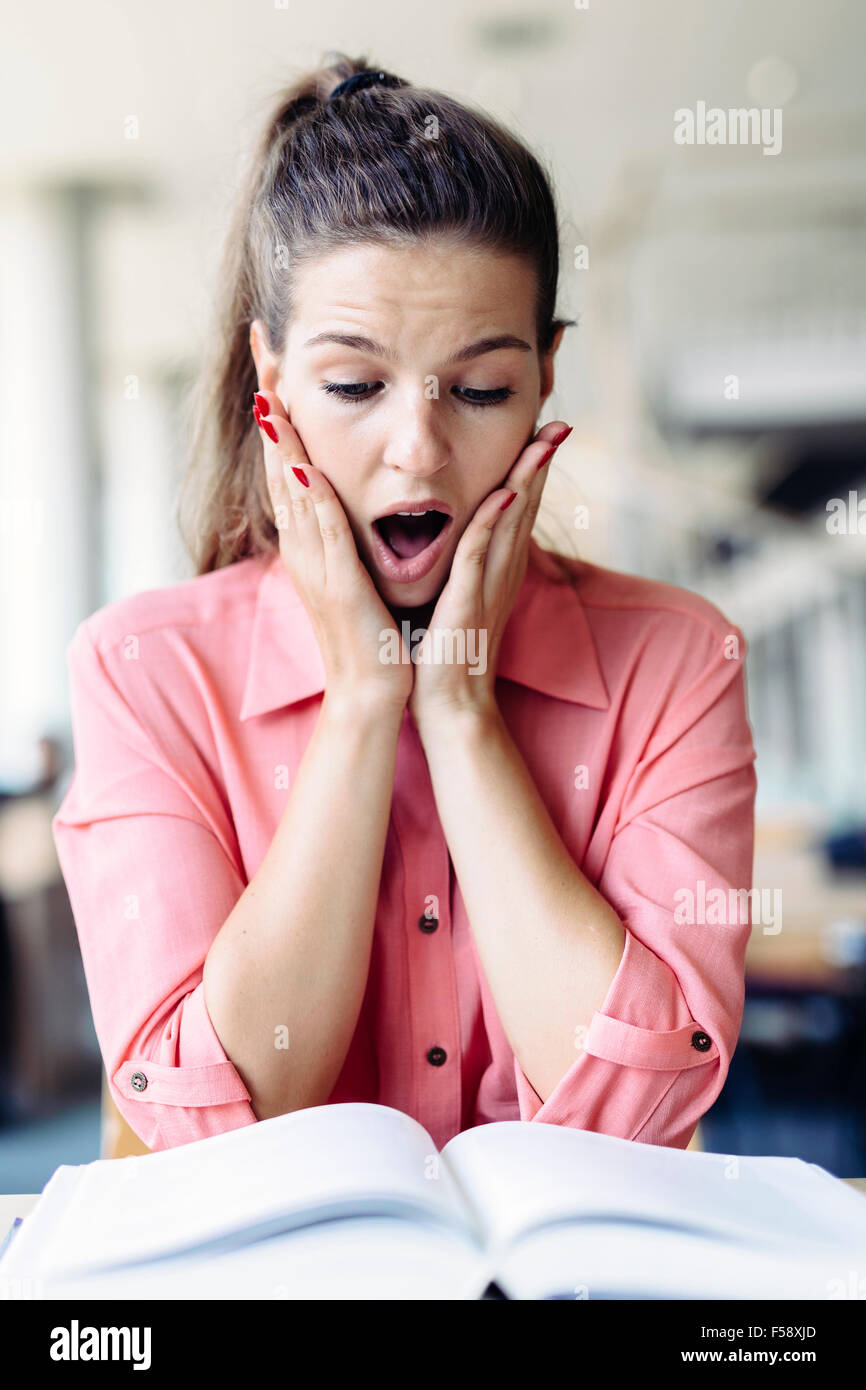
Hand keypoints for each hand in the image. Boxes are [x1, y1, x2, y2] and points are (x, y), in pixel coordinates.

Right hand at [255, 390, 412, 718]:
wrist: (370, 694)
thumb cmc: (369, 636)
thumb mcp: (353, 572)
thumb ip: (343, 535)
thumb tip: (342, 498)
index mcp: (309, 542)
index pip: (289, 463)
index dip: (280, 412)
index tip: (274, 361)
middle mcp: (302, 548)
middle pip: (278, 463)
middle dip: (271, 405)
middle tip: (262, 348)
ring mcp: (314, 567)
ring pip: (292, 491)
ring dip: (283, 439)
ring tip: (272, 389)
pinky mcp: (336, 588)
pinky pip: (323, 535)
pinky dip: (312, 500)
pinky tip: (306, 467)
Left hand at [407, 420, 570, 735]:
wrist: (448, 707)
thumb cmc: (444, 655)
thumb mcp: (456, 597)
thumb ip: (461, 566)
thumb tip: (449, 535)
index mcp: (497, 569)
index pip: (518, 508)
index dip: (530, 469)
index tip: (540, 429)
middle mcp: (502, 573)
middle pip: (528, 506)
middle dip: (542, 462)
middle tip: (558, 419)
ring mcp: (490, 587)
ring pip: (513, 522)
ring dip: (529, 480)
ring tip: (544, 440)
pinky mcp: (470, 602)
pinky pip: (482, 554)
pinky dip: (494, 522)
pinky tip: (506, 493)